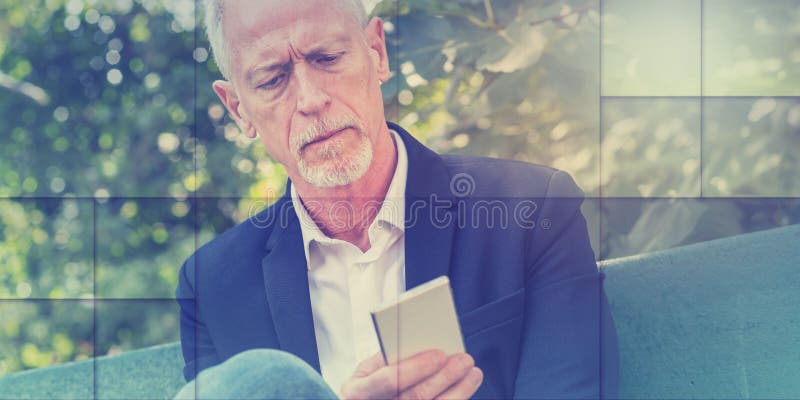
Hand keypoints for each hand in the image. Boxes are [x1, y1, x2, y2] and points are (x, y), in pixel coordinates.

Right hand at [338, 350, 482, 399]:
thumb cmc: (365, 390)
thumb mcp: (363, 373)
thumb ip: (384, 359)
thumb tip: (416, 342)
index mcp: (357, 393)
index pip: (389, 380)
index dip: (416, 367)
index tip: (440, 354)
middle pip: (417, 397)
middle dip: (445, 377)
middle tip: (464, 360)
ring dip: (458, 392)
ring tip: (473, 373)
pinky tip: (464, 390)